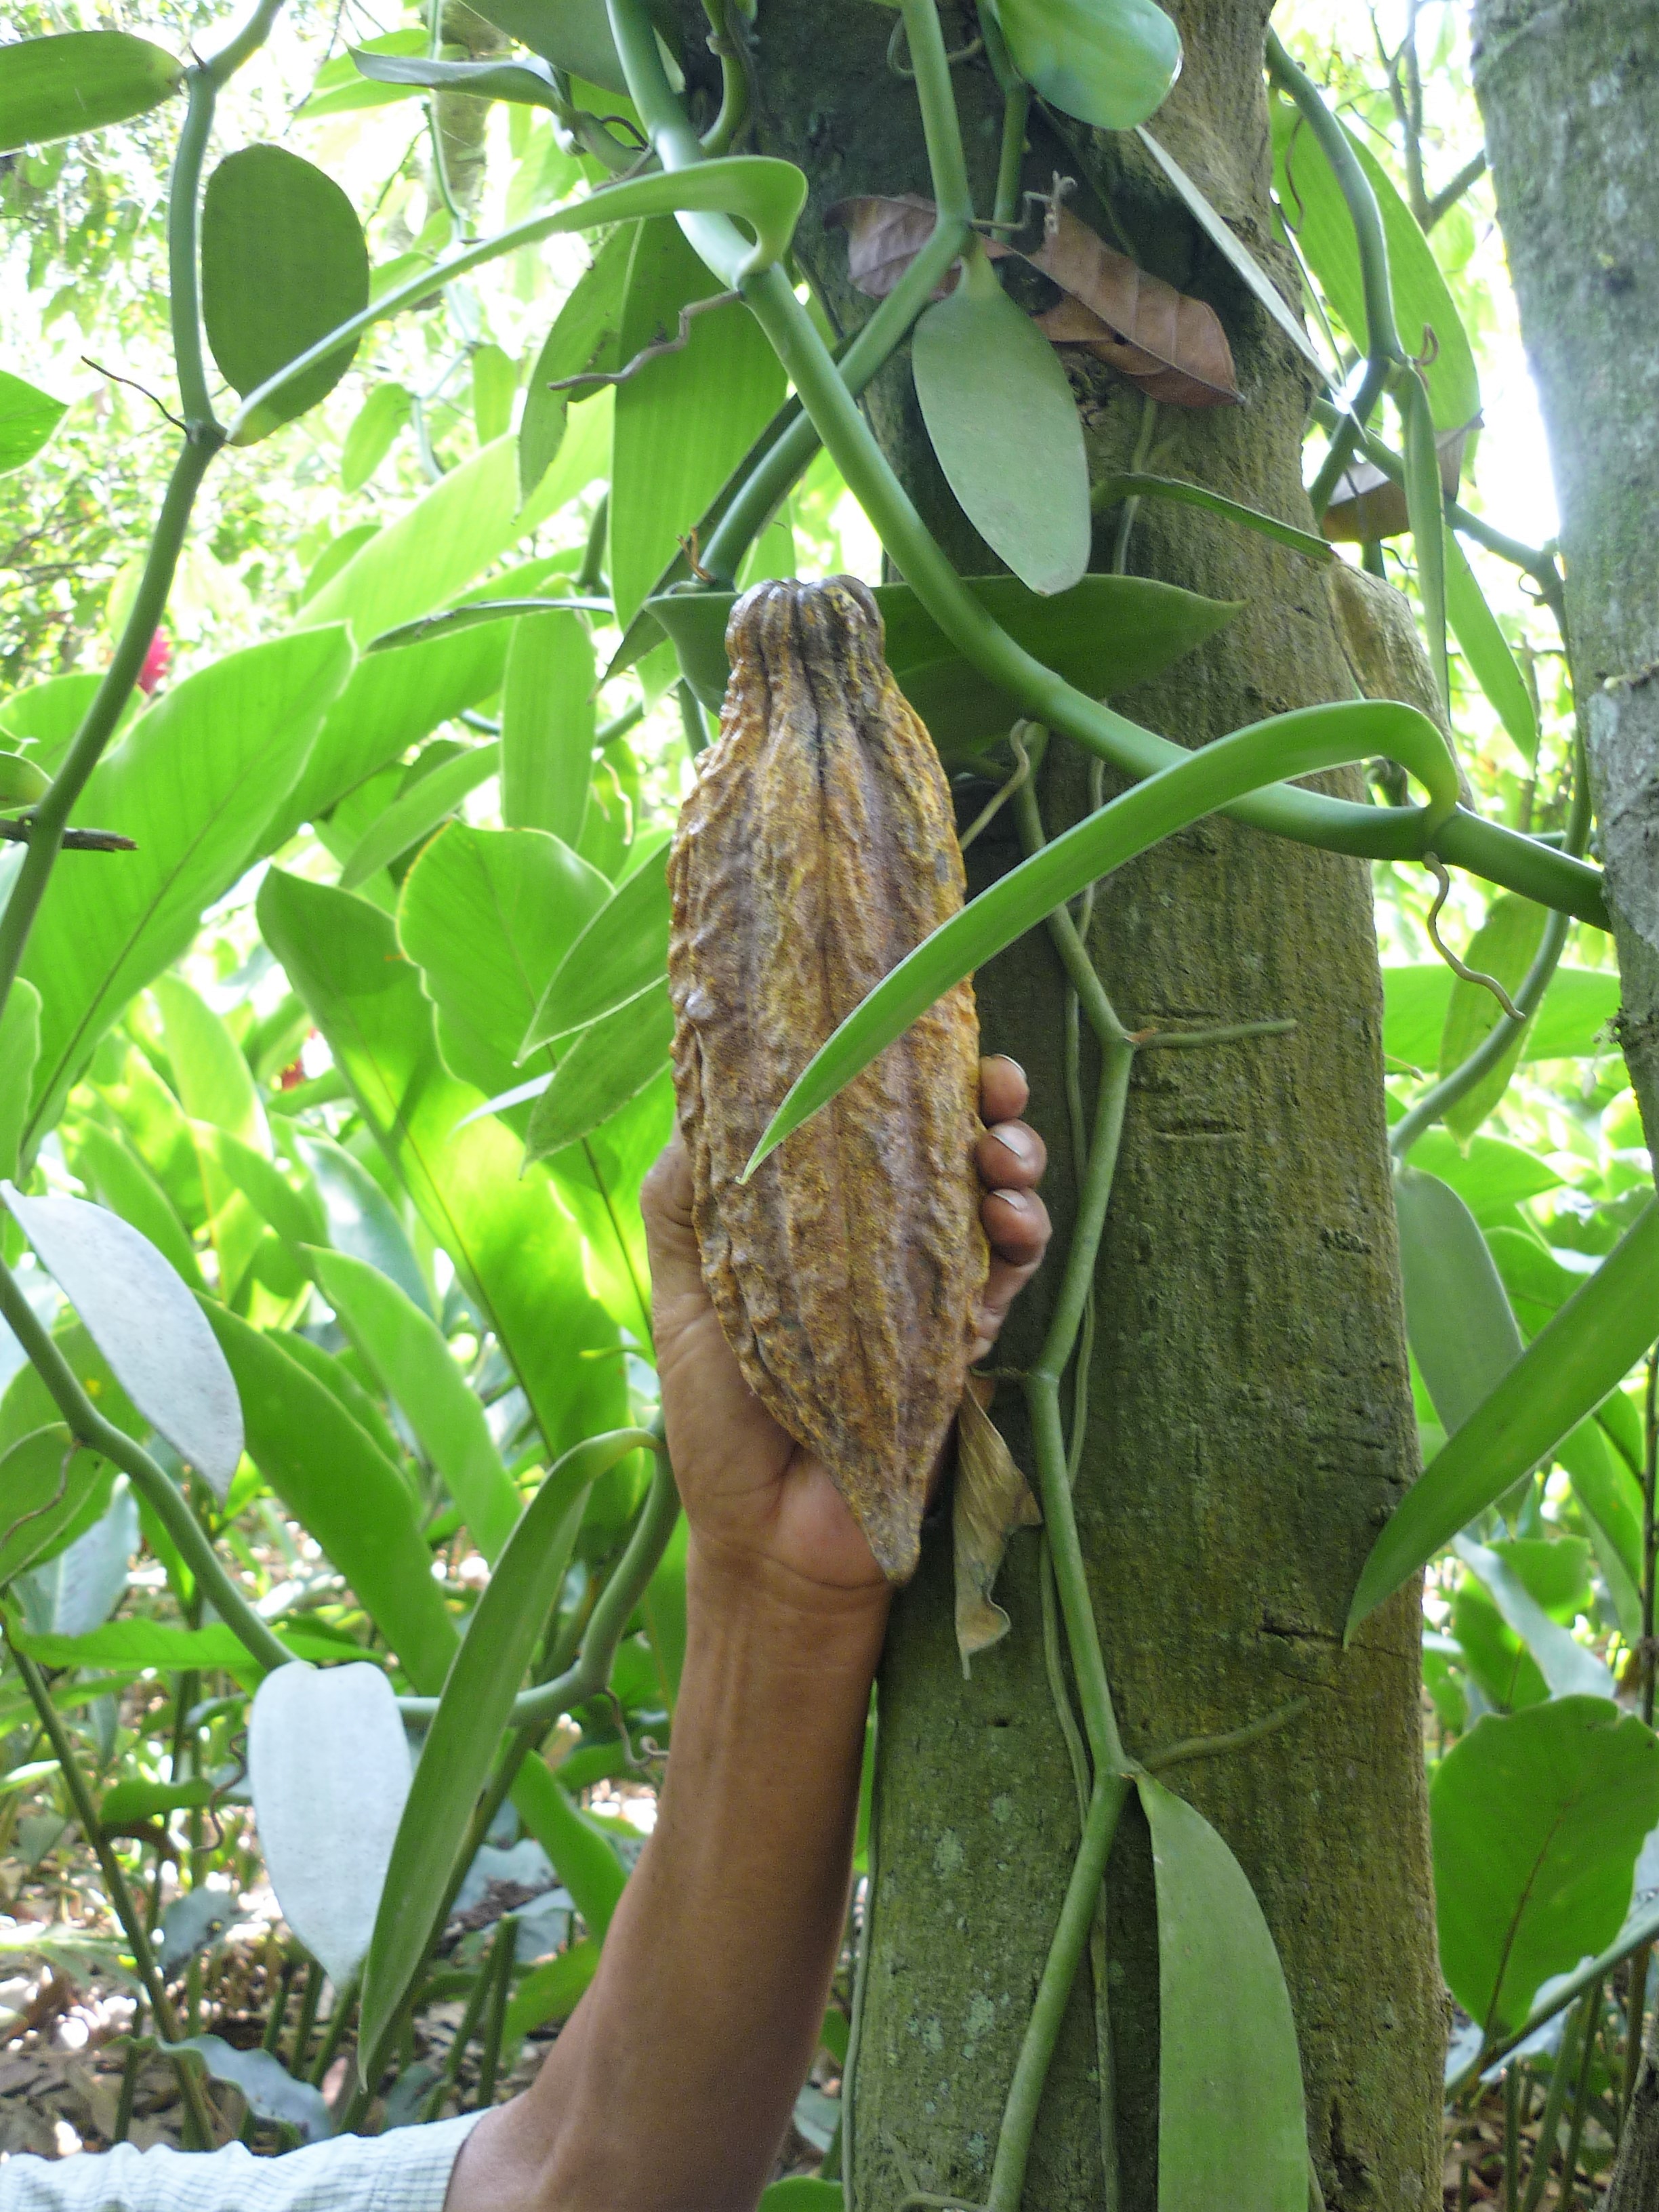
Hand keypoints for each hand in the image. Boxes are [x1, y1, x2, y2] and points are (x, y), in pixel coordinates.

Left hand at [640, 1054, 1050, 1604]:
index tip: (915, 1027)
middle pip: (948, 1140)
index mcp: (821, 1211)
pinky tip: (1012, 1224)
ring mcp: (932, 1286)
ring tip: (1006, 1153)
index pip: (870, 1115)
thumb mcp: (687, 1284)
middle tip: (995, 1081)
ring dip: (1014, 1160)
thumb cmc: (717, 1413)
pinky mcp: (966, 1339)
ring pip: (993, 1196)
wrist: (766, 1535)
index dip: (900, 1065)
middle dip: (984, 1099)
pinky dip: (1022, 1239)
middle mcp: (883, 1236)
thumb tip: (707, 1083)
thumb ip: (690, 1192)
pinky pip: (1011, 1274)